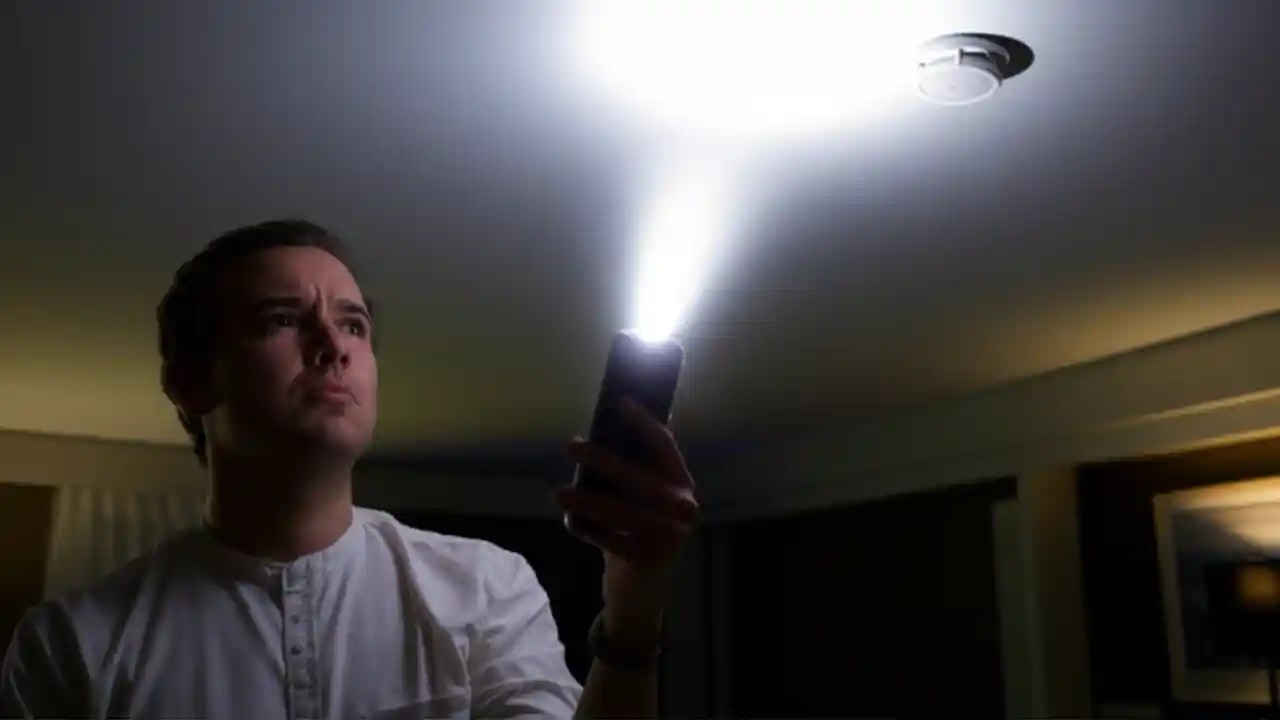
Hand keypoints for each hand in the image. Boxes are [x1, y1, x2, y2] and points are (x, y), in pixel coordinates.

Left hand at [556, 397, 699, 646]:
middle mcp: (682, 508)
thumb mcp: (646, 502)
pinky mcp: (645, 557)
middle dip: (602, 459)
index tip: (620, 402)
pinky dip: (583, 529)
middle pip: (637, 477)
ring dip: (584, 500)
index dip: (642, 422)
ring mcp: (666, 535)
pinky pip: (604, 537)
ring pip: (616, 510)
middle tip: (572, 444)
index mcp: (683, 485)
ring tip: (559, 493)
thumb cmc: (638, 532)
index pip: (665, 445)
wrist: (644, 589)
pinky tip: (570, 523)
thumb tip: (602, 432)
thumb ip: (635, 472)